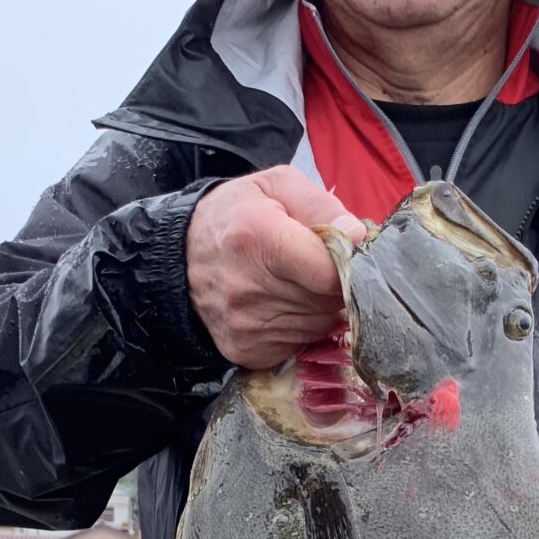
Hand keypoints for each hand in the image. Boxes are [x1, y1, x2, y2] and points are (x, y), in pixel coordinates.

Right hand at [187, 167, 364, 368]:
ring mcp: (246, 326)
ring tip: (298, 281)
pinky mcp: (247, 351)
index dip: (348, 262)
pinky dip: (303, 326)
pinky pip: (300, 343)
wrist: (180, 257)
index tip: (345, 251)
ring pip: (319, 324)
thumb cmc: (235, 215)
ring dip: (321, 305)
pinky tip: (283, 303)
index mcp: (256, 238)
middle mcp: (248, 288)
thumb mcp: (275, 186)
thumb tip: (358, 238)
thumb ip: (321, 206)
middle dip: (336, 282)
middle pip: (328, 300)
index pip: (329, 271)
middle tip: (318, 264)